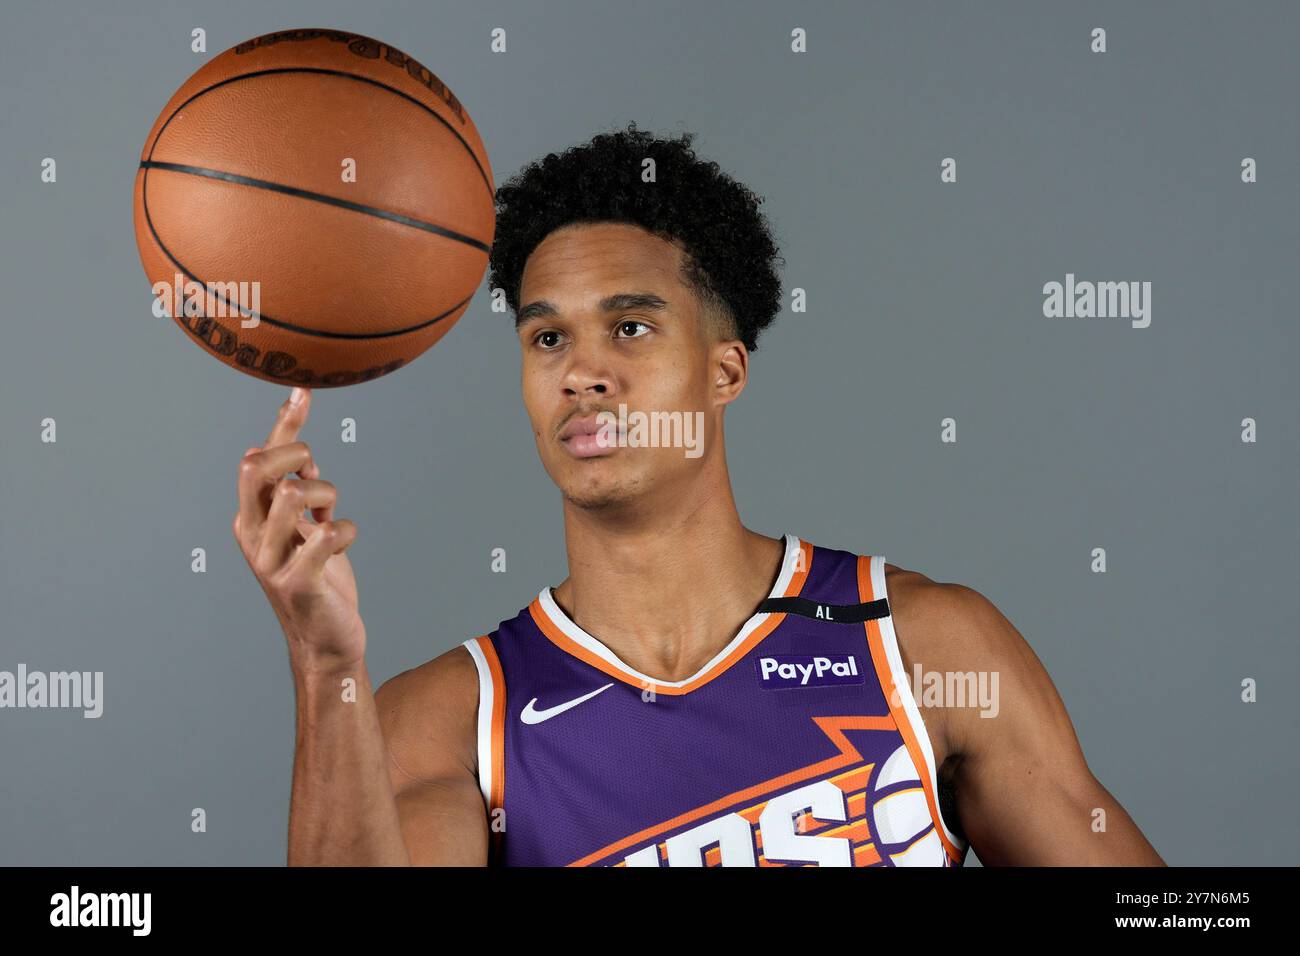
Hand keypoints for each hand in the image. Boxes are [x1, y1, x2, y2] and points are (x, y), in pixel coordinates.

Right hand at [232, 387, 363, 669]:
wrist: (324, 642)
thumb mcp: (303, 527)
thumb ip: (299, 487)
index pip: (256, 459)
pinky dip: (346, 530)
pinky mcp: (299, 583)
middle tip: (318, 478)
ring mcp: (272, 561)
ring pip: (291, 493)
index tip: (304, 392)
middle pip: (256, 468)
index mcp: (251, 518)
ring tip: (331, 514)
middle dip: (296, 456)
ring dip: (324, 493)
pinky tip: (344, 541)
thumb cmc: (316, 578)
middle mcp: (252, 536)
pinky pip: (326, 535)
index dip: (283, 424)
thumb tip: (301, 446)